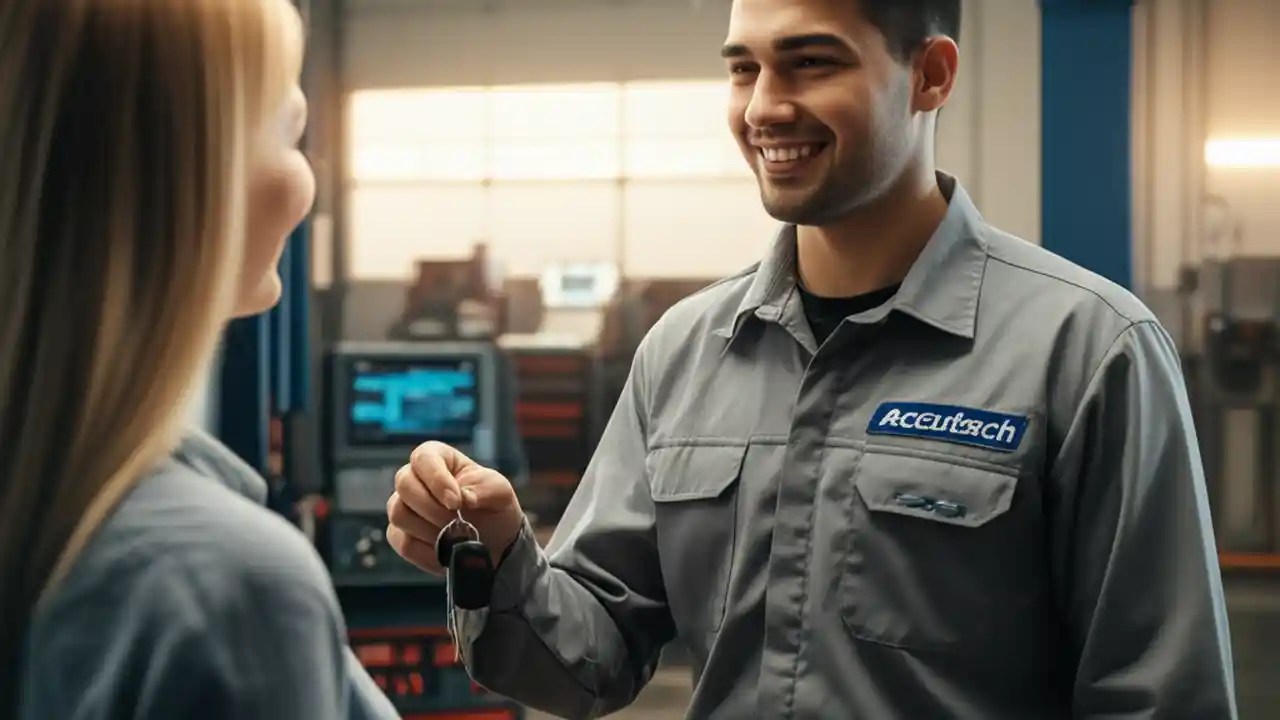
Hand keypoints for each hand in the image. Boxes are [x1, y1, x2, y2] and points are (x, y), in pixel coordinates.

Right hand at [386, 441, 523, 574]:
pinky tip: (447, 550)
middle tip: (457, 521)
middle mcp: (413, 478)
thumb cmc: (492, 505)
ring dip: (431, 529)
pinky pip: (404, 544)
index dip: (437, 479)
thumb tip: (464, 497)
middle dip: (433, 508)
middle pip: (405, 484)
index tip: (456, 502)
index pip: (423, 458)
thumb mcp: (499, 491)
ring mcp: (402, 507)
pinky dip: (429, 552)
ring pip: (399, 514)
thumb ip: (484, 489)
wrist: (495, 540)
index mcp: (437, 458)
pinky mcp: (400, 535)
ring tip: (455, 535)